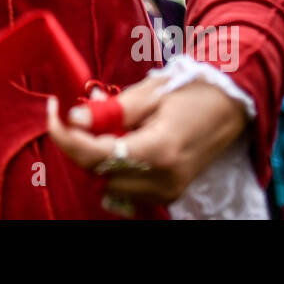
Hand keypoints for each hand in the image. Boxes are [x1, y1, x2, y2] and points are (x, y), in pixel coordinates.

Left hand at [45, 74, 248, 209]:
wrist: (230, 106)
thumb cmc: (191, 90)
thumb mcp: (151, 91)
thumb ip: (112, 110)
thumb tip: (74, 119)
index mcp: (158, 150)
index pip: (96, 154)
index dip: (66, 136)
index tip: (52, 111)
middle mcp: (163, 179)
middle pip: (98, 172)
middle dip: (78, 144)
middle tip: (74, 113)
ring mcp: (168, 191)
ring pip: (108, 183)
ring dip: (95, 156)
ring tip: (103, 126)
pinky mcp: (169, 194)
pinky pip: (126, 188)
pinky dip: (113, 168)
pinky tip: (119, 143)